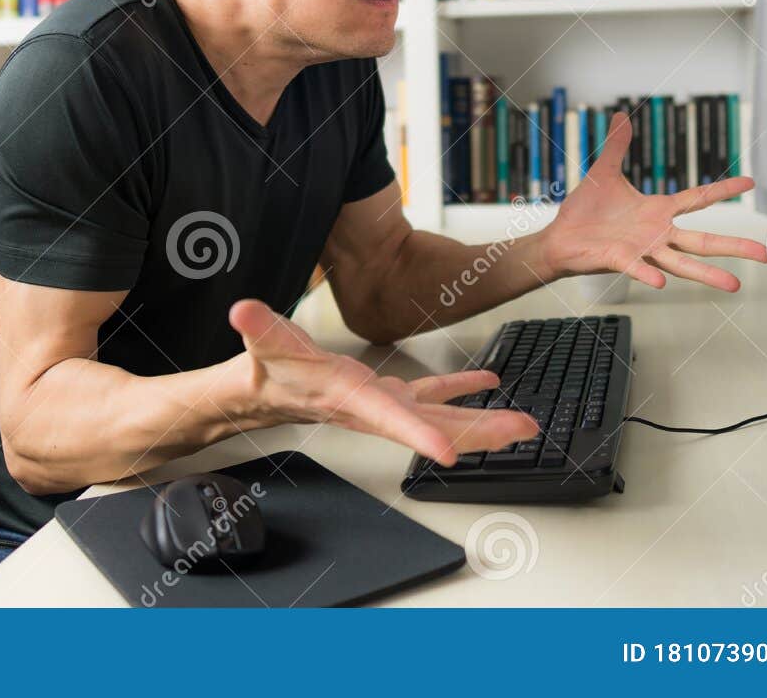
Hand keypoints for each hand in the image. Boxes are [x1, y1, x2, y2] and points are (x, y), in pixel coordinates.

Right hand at [229, 299, 538, 465]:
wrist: (266, 392)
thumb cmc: (269, 370)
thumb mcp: (263, 343)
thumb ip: (258, 327)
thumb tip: (242, 310)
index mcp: (352, 397)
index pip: (390, 419)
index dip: (420, 436)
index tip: (450, 456)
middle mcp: (377, 409)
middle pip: (435, 428)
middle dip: (479, 433)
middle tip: (523, 433)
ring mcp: (387, 405)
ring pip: (443, 418)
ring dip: (483, 420)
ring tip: (524, 424)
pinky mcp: (389, 395)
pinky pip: (432, 397)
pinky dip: (461, 390)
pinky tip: (486, 383)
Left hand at [539, 112, 766, 290]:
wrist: (559, 238)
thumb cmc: (584, 212)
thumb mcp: (603, 173)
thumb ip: (617, 146)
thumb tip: (620, 115)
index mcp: (657, 211)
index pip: (698, 199)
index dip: (723, 190)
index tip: (751, 182)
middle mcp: (656, 234)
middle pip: (703, 240)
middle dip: (735, 246)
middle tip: (765, 254)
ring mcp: (641, 249)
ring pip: (681, 263)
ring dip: (707, 273)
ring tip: (734, 284)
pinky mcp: (619, 259)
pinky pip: (637, 267)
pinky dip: (648, 274)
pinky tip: (661, 282)